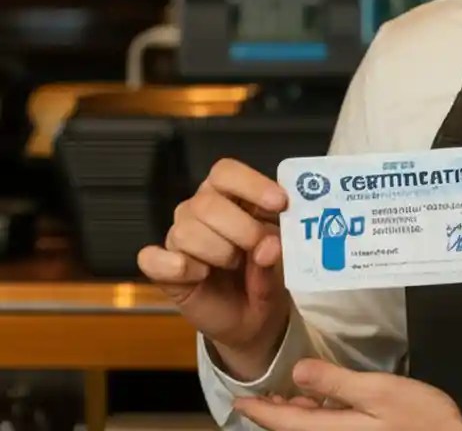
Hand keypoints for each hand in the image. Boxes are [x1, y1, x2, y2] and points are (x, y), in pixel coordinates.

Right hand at [136, 158, 292, 379]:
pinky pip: (152, 259)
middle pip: (206, 203)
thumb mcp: (282, 262)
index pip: (226, 172)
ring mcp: (178, 238)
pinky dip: (175, 266)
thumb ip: (276, 251)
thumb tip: (267, 247)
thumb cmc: (266, 275)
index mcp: (230, 196)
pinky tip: (199, 274)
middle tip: (261, 249)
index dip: (252, 184)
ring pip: (186, 232)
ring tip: (234, 265)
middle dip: (242, 229)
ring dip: (219, 252)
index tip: (280, 204)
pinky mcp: (163, 269)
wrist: (253, 318)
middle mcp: (199, 210)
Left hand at [234, 359, 461, 430]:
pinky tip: (326, 409)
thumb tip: (297, 371)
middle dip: (277, 414)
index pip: (282, 423)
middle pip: (293, 430)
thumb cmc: (419, 420)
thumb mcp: (377, 391)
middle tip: (264, 396)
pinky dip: (317, 421)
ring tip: (292, 399)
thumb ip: (335, 382)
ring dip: (298, 417)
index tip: (238, 400)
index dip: (258, 410)